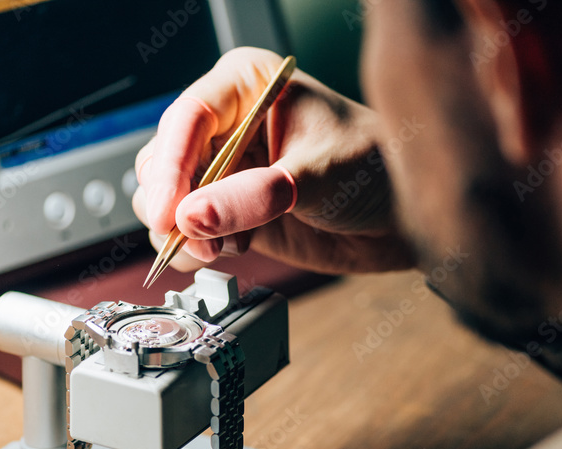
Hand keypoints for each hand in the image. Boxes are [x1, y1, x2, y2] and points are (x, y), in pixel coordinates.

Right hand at [133, 47, 414, 274]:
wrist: (397, 219)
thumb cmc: (376, 170)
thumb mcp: (319, 176)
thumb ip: (256, 197)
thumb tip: (194, 217)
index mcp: (248, 85)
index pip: (189, 116)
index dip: (171, 166)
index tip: (169, 211)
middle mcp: (227, 124)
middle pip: (164, 159)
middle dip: (175, 205)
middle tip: (201, 238)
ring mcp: (224, 169)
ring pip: (167, 198)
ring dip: (184, 231)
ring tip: (224, 246)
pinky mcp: (227, 209)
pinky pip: (185, 230)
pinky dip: (194, 248)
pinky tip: (230, 250)